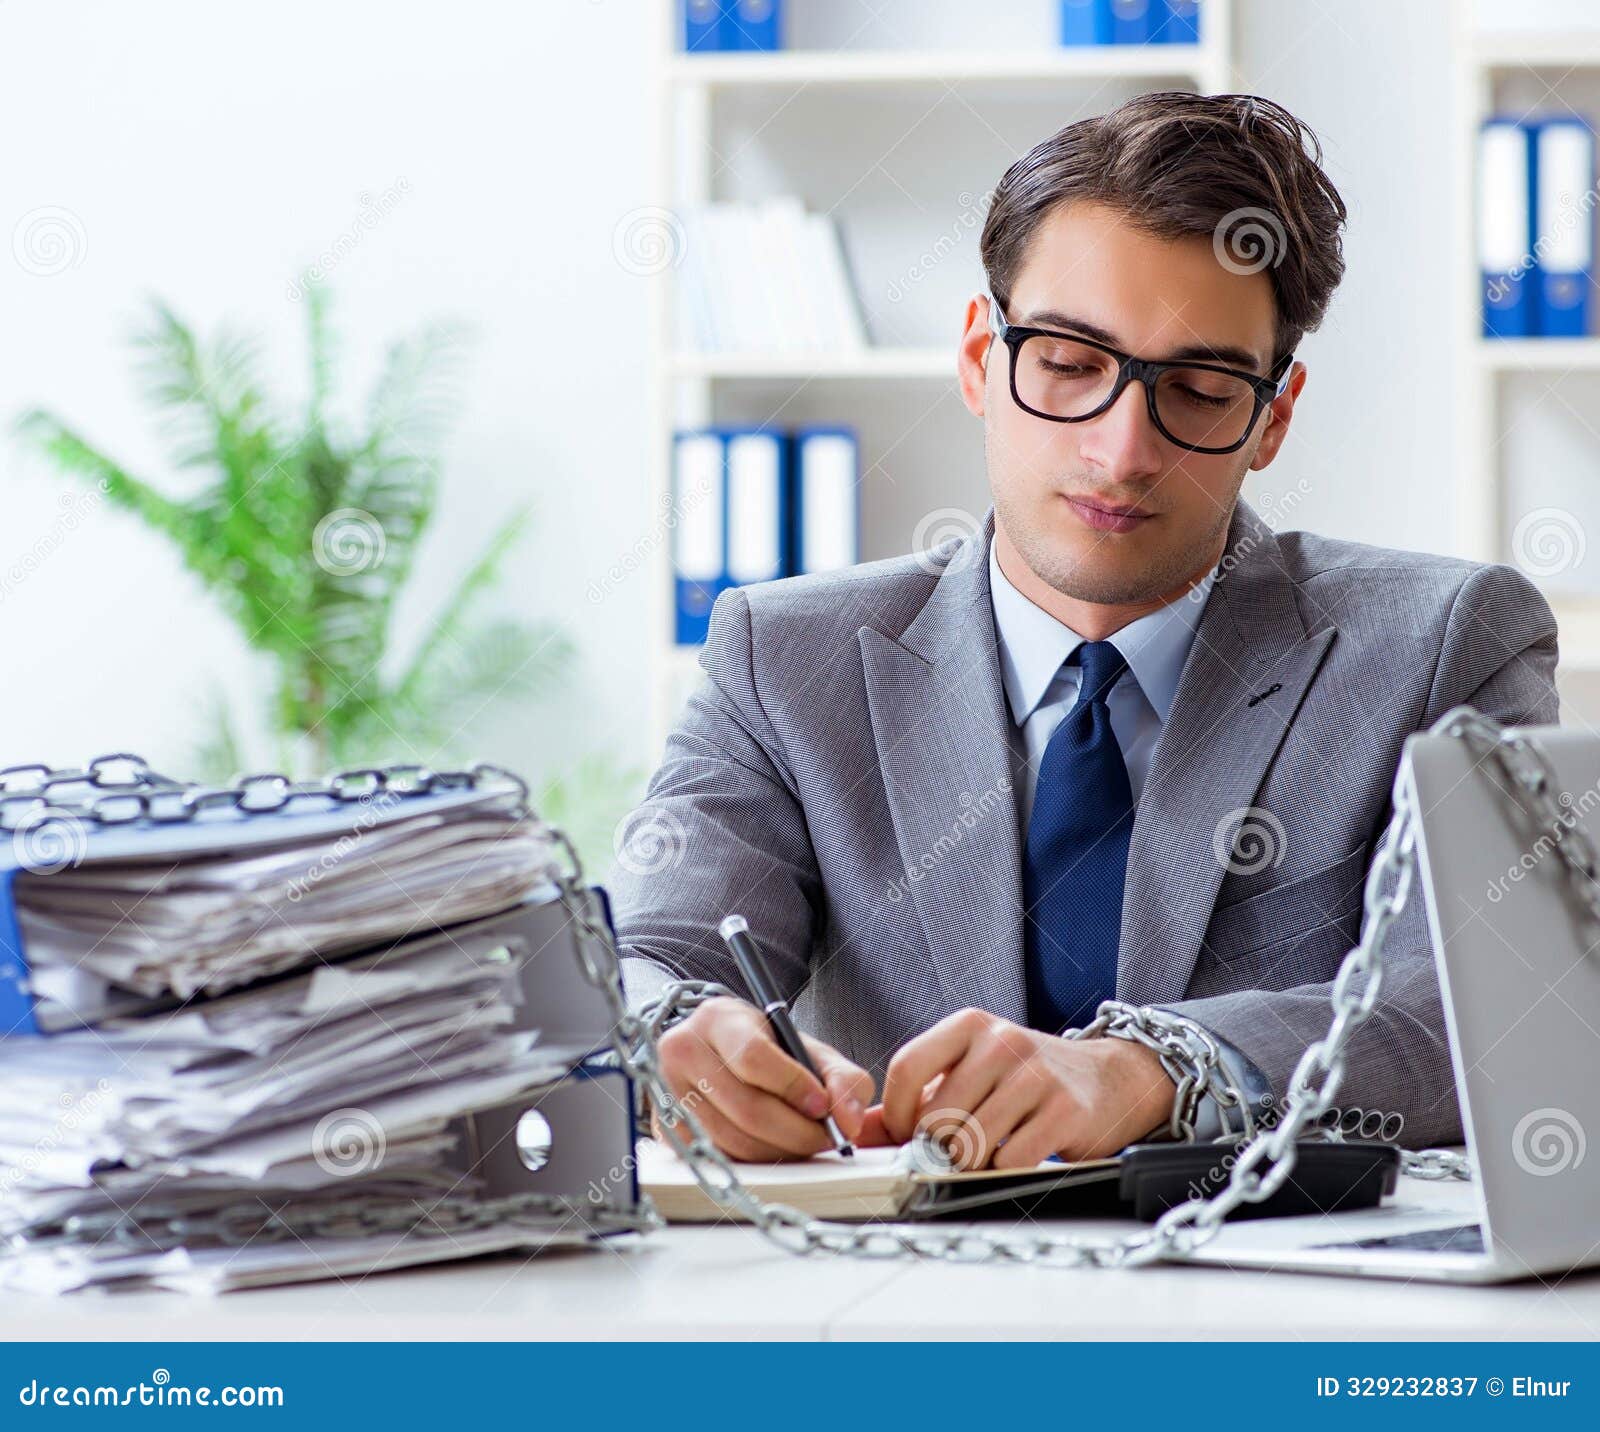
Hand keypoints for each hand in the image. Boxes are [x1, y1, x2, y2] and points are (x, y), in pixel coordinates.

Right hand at [651, 996, 873, 1160]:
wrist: (715, 1055)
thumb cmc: (767, 1051)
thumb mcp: (807, 1048)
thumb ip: (842, 1077)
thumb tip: (849, 1122)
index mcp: (717, 1019)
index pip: (754, 1057)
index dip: (794, 1087)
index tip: (823, 1107)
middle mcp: (682, 1051)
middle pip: (747, 1108)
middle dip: (797, 1131)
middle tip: (825, 1137)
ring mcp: (668, 1093)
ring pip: (735, 1141)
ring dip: (780, 1151)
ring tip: (802, 1141)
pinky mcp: (666, 1131)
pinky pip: (720, 1159)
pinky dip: (755, 1161)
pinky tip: (773, 1147)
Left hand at [873, 1008, 1175, 1168]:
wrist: (1108, 1079)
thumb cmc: (1027, 1077)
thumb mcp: (970, 1071)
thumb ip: (914, 1099)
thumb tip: (859, 1129)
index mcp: (969, 1025)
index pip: (907, 1067)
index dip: (898, 1113)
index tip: (907, 1134)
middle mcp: (1001, 1041)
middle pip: (937, 1117)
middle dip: (941, 1145)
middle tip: (961, 1144)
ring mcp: (1035, 1074)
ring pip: (970, 1144)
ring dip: (975, 1160)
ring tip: (994, 1144)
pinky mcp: (1065, 1110)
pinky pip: (1010, 1160)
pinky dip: (1008, 1167)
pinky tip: (1022, 1149)